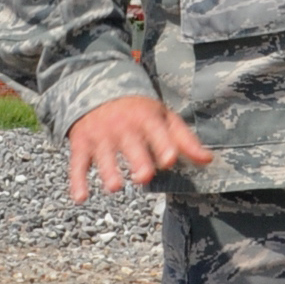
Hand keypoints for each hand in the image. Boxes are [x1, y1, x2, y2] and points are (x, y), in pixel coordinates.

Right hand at [67, 94, 212, 202]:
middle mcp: (122, 127)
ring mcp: (100, 136)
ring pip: (104, 155)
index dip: (163, 145)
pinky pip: (77, 163)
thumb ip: (184, 139)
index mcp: (145, 119)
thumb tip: (208, 160)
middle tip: (144, 177)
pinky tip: (80, 197)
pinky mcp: (81, 144)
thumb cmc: (137, 110)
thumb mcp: (162, 117)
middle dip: (138, 160)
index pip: (156, 132)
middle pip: (131, 145)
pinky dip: (77, 180)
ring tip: (115, 186)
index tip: (170, 160)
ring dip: (108, 170)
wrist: (95, 87)